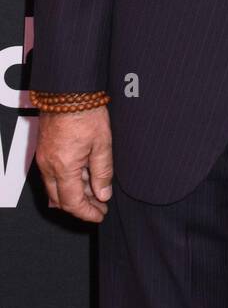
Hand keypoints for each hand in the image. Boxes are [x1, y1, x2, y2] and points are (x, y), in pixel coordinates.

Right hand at [35, 108, 113, 222]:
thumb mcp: (102, 144)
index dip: (87, 213)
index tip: (100, 215)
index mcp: (63, 167)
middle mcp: (48, 166)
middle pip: (61, 199)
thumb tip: (103, 194)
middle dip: (81, 206)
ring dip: (74, 194)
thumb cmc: (86, 113)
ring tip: (95, 193)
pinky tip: (82, 179)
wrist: (67, 91)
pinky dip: (67, 182)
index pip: (72, 202)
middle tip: (100, 207)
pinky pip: (52, 175)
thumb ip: (102, 172)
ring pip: (55, 188)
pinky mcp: (44, 151)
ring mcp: (44, 159)